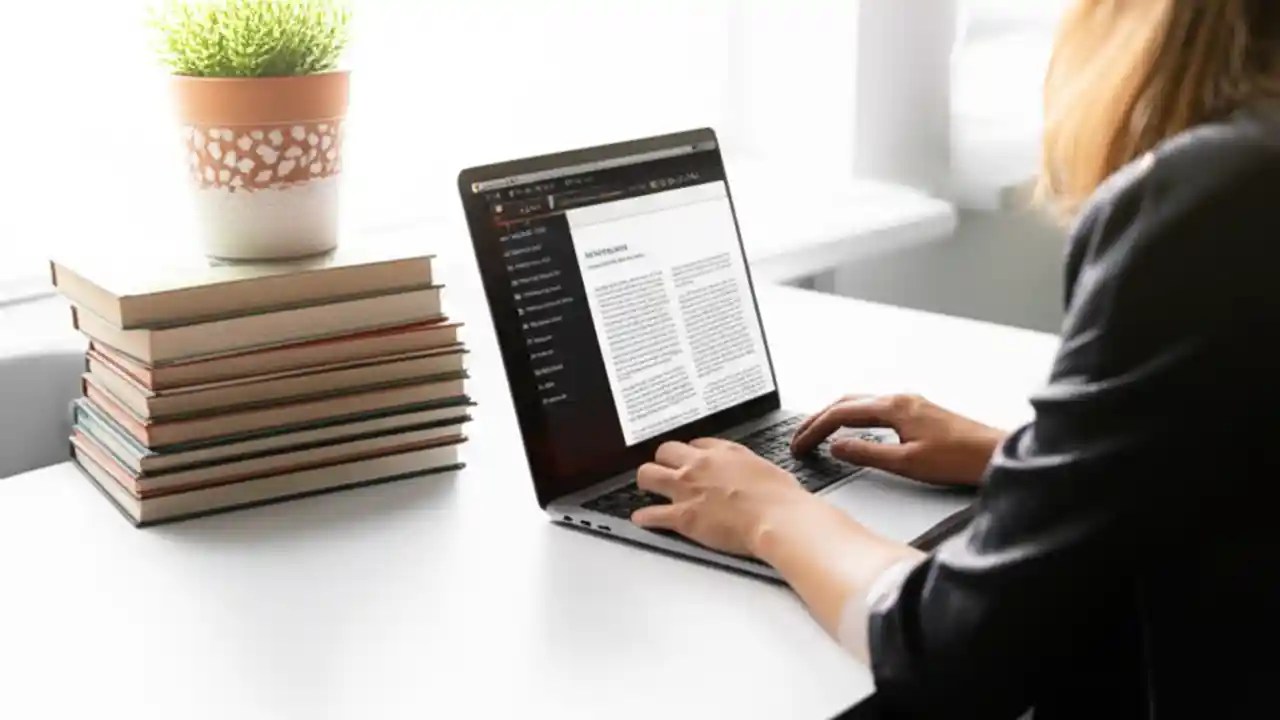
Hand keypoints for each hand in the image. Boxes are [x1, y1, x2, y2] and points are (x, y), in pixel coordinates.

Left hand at [631, 438, 815, 556]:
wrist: (779, 518)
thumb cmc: (782, 499)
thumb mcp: (767, 469)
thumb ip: (749, 468)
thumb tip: (751, 475)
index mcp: (724, 452)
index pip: (695, 444)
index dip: (690, 454)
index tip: (690, 461)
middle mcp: (701, 465)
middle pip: (665, 452)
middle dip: (664, 462)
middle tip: (666, 472)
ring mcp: (688, 489)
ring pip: (648, 474)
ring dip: (647, 482)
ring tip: (648, 489)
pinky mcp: (683, 516)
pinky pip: (651, 514)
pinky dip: (644, 519)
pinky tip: (642, 520)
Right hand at [791, 394, 1005, 486]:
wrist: (996, 454)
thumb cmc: (959, 459)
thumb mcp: (907, 463)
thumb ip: (868, 453)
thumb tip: (837, 446)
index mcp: (893, 407)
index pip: (840, 413)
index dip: (814, 429)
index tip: (799, 446)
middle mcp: (899, 400)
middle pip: (846, 403)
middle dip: (817, 420)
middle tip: (798, 439)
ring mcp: (909, 405)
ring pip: (860, 405)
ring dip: (834, 418)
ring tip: (816, 435)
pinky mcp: (917, 414)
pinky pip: (874, 411)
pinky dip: (853, 420)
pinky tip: (852, 433)